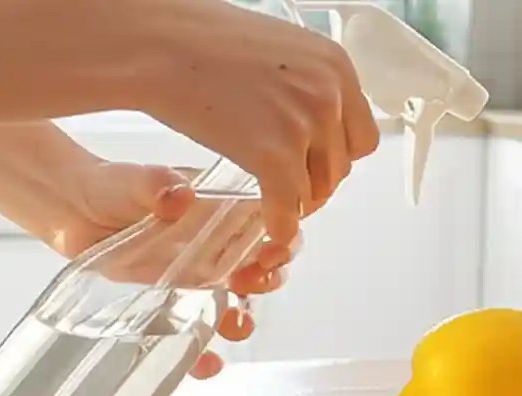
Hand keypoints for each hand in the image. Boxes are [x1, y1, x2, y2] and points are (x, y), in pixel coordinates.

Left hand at [53, 160, 301, 378]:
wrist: (70, 209)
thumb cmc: (110, 186)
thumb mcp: (135, 181)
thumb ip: (157, 186)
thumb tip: (178, 195)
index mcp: (221, 211)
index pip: (270, 224)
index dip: (284, 239)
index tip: (274, 251)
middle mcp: (216, 247)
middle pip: (263, 267)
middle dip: (269, 279)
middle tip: (253, 282)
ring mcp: (196, 278)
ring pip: (236, 304)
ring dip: (244, 319)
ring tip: (235, 326)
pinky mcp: (172, 303)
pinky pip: (195, 332)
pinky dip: (205, 355)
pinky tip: (207, 365)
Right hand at [138, 0, 379, 245]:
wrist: (159, 42)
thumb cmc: (204, 43)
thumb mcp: (281, 52)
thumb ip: (309, 85)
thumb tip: (320, 122)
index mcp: (336, 68)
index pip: (362, 137)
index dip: (336, 156)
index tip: (313, 163)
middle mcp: (329, 95)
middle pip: (342, 168)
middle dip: (315, 181)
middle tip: (287, 186)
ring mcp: (304, 126)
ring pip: (317, 192)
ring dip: (296, 202)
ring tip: (272, 199)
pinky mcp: (273, 155)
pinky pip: (288, 209)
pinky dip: (280, 225)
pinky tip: (269, 227)